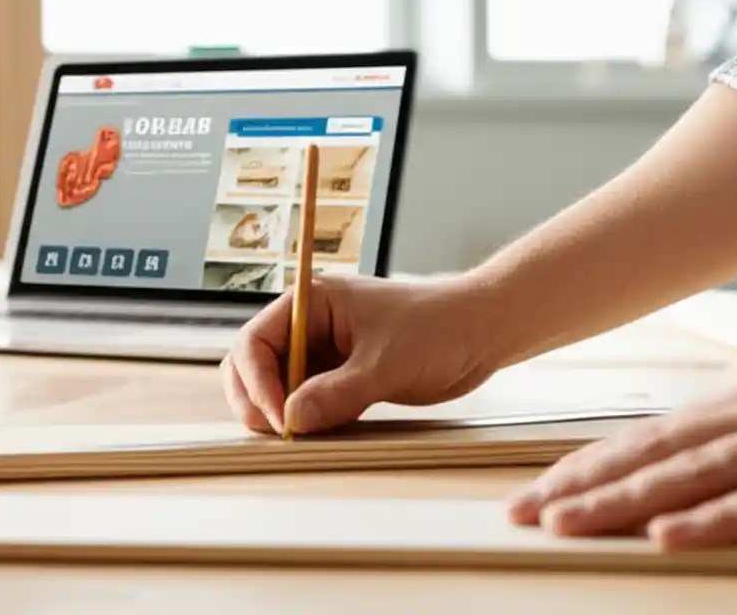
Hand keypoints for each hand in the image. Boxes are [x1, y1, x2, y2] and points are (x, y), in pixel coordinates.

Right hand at [222, 275, 496, 433]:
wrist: (482, 331)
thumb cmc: (439, 328)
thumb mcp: (386, 364)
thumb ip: (337, 393)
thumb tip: (291, 418)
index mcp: (312, 302)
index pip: (255, 342)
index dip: (257, 382)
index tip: (279, 419)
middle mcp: (310, 324)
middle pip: (254, 365)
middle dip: (259, 400)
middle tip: (282, 434)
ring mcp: (324, 351)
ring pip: (278, 387)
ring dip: (283, 413)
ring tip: (304, 435)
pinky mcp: (341, 375)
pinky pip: (308, 401)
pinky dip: (308, 420)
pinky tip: (324, 433)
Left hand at [507, 363, 736, 548]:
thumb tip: (686, 445)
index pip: (650, 437)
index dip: (588, 464)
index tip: (536, 492)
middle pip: (655, 454)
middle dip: (582, 485)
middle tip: (523, 513)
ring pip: (694, 476)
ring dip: (624, 502)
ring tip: (567, 523)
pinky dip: (714, 522)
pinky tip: (669, 539)